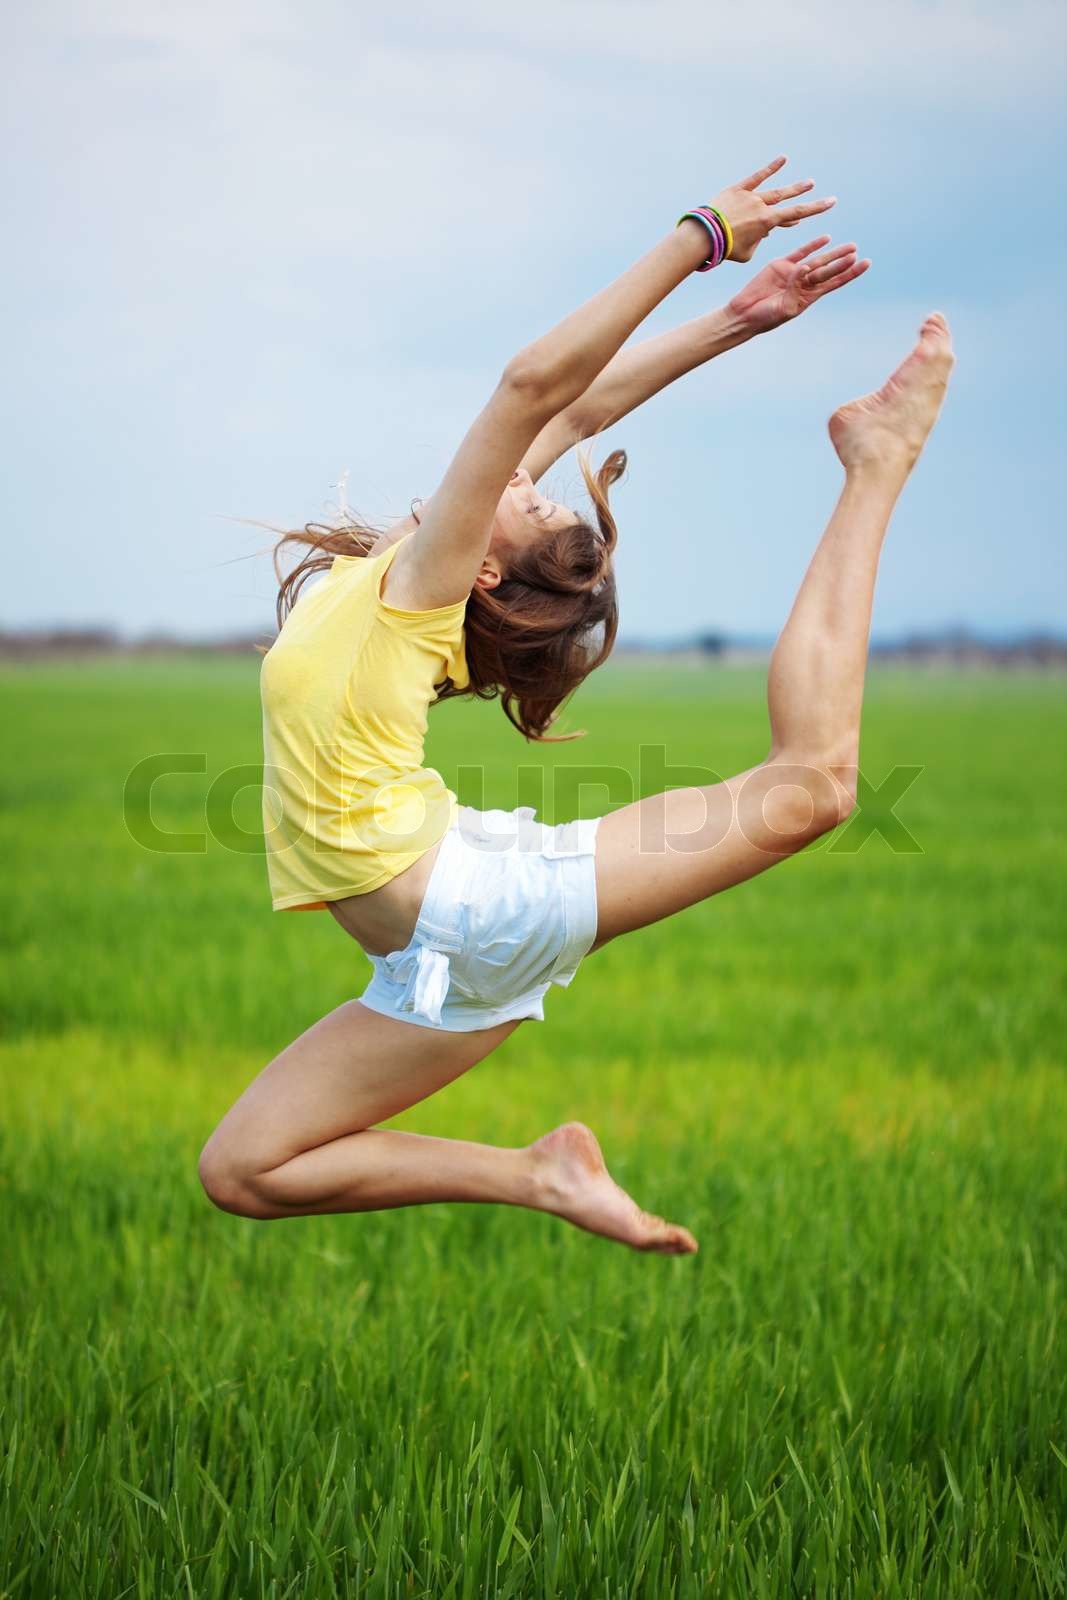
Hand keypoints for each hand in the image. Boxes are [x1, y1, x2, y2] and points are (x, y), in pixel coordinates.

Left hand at [704, 157, 835, 262]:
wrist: (704, 235)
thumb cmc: (725, 248)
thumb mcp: (747, 253)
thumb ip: (758, 241)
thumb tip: (762, 232)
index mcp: (767, 222)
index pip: (796, 214)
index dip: (815, 209)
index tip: (830, 203)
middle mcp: (762, 206)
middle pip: (789, 201)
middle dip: (808, 199)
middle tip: (825, 195)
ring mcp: (751, 196)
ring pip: (776, 190)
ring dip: (793, 188)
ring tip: (808, 183)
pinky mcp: (738, 189)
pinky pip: (756, 177)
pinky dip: (770, 168)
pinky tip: (783, 159)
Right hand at [727, 237, 870, 332]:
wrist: (744, 313)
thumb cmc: (766, 317)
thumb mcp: (785, 307)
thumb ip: (797, 288)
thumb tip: (806, 268)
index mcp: (808, 297)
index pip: (834, 282)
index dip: (850, 273)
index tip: (865, 263)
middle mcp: (804, 284)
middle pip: (828, 269)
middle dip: (843, 261)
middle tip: (855, 250)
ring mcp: (793, 273)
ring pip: (817, 260)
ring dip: (832, 252)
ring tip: (849, 245)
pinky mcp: (781, 265)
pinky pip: (800, 253)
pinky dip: (812, 246)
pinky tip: (825, 239)